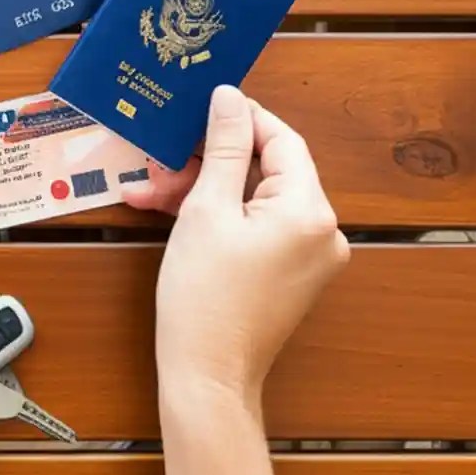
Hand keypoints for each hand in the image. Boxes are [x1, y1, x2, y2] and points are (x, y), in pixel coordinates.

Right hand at [121, 86, 348, 416]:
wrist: (206, 376)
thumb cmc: (204, 299)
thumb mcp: (206, 210)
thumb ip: (223, 148)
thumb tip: (230, 98)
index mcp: (310, 211)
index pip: (282, 140)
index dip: (242, 118)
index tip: (205, 104)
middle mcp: (323, 232)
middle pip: (266, 172)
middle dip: (209, 162)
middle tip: (163, 160)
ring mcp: (310, 258)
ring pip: (255, 201)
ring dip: (205, 191)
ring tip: (152, 193)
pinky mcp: (291, 276)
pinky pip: (257, 229)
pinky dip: (219, 219)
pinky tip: (173, 215)